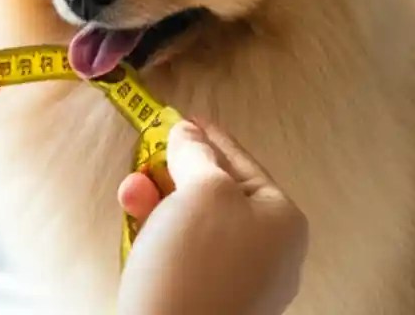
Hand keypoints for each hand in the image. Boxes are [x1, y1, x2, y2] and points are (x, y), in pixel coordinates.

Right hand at [116, 121, 308, 314]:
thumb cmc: (195, 264)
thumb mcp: (202, 192)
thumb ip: (197, 155)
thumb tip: (188, 133)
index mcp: (283, 221)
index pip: (243, 164)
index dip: (209, 138)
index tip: (180, 119)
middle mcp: (270, 254)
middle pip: (217, 195)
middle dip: (175, 172)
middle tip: (144, 159)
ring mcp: (242, 284)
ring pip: (195, 226)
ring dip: (160, 202)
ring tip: (131, 194)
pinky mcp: (209, 304)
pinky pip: (184, 256)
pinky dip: (160, 236)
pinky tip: (137, 227)